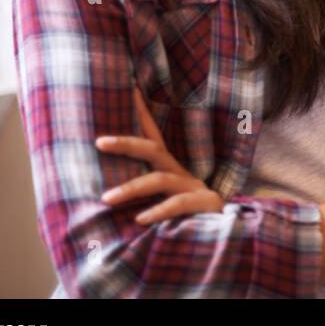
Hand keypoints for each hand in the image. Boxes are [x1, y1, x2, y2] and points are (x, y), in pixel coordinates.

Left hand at [95, 88, 222, 223]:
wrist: (225, 237)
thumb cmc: (185, 221)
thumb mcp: (162, 204)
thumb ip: (142, 196)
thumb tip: (101, 194)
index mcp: (171, 171)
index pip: (152, 137)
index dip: (141, 114)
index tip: (127, 88)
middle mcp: (182, 174)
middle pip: (154, 150)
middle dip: (127, 143)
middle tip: (99, 141)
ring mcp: (195, 188)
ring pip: (161, 180)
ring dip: (132, 188)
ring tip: (106, 198)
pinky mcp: (205, 205)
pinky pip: (179, 204)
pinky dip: (159, 210)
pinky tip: (140, 219)